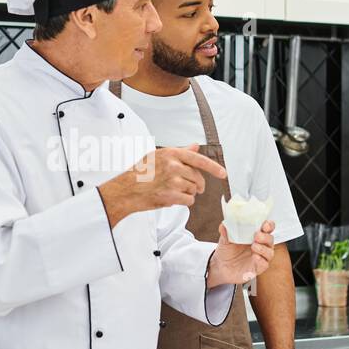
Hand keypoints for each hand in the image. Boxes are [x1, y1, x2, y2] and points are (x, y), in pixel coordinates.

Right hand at [98, 144, 226, 226]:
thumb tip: (195, 146)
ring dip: (187, 193)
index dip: (213, 167)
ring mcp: (172, 181)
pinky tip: (171, 198)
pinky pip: (188, 201)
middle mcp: (173, 166)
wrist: (126, 189)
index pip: (198, 159)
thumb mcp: (158, 156)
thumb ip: (179, 152)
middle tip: (189, 187)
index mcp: (171, 153)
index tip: (223, 174)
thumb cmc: (140, 173)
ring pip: (193, 190)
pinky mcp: (170, 195)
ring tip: (171, 191)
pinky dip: (183, 202)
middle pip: (197, 178)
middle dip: (197, 185)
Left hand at [206, 220, 274, 286]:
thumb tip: (223, 225)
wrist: (221, 268)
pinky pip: (264, 264)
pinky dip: (261, 260)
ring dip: (263, 248)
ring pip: (269, 252)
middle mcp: (260, 245)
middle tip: (257, 235)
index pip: (267, 229)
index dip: (269, 225)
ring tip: (254, 246)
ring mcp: (260, 257)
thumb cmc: (227, 252)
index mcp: (255, 235)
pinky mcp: (258, 268)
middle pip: (270, 239)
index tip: (265, 224)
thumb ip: (226, 233)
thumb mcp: (225, 241)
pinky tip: (255, 257)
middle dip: (266, 237)